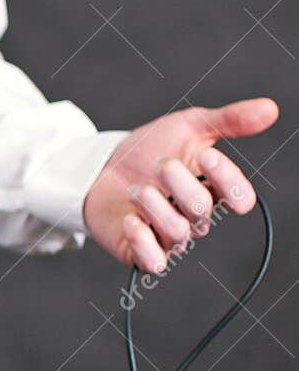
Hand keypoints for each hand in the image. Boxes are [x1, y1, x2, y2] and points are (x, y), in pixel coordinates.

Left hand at [82, 99, 275, 272]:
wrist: (99, 166)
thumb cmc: (147, 150)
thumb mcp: (189, 127)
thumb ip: (229, 120)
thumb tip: (270, 109)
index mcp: (213, 189)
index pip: (240, 199)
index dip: (229, 181)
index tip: (206, 157)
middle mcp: (194, 218)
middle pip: (203, 212)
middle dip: (179, 184)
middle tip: (160, 167)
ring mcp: (167, 237)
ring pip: (178, 233)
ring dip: (154, 205)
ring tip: (137, 189)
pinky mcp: (139, 252)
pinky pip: (153, 261)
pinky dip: (142, 241)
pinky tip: (130, 220)